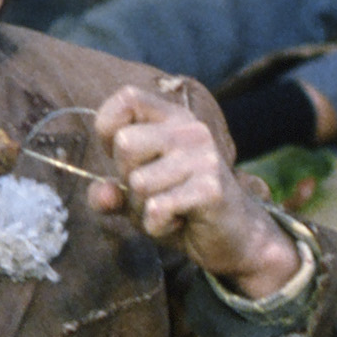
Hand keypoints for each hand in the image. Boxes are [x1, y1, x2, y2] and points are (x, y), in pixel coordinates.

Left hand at [87, 86, 302, 296]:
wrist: (234, 238)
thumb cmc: (182, 210)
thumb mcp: (137, 198)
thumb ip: (110, 193)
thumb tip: (102, 195)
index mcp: (172, 119)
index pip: (127, 98)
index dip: (108, 128)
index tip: (122, 156)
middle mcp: (190, 130)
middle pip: (125, 144)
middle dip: (128, 179)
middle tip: (155, 192)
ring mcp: (203, 156)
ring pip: (138, 182)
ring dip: (143, 209)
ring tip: (170, 209)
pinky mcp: (210, 188)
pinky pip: (156, 208)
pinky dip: (158, 226)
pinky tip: (180, 222)